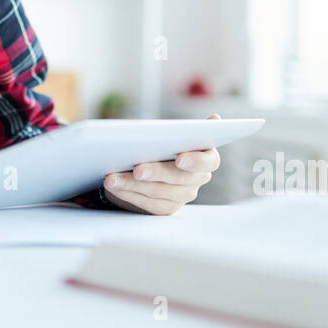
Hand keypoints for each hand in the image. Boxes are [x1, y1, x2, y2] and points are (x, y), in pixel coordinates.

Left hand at [101, 113, 222, 214]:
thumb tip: (214, 119)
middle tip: (137, 169)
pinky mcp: (167, 207)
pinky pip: (149, 204)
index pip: (210, 160)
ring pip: (160, 192)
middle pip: (180, 178)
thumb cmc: (163, 141)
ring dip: (133, 185)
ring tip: (112, 178)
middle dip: (156, 173)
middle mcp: (199, 178)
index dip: (197, 161)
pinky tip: (115, 187)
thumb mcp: (170, 132)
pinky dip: (130, 195)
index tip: (180, 158)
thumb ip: (182, 129)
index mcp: (206, 156)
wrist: (150, 160)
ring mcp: (184, 195)